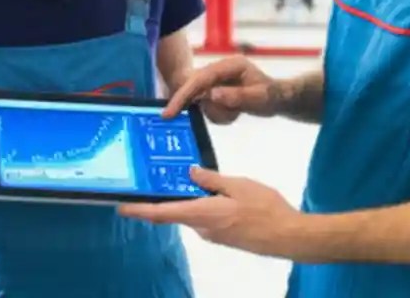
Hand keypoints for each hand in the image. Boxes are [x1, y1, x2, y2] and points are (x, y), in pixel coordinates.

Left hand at [118, 167, 303, 257]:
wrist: (289, 236)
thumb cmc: (264, 208)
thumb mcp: (238, 185)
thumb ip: (212, 179)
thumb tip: (190, 172)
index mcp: (202, 213)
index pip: (162, 213)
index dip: (139, 210)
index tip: (120, 206)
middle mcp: (202, 227)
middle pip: (173, 213)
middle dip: (160, 200)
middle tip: (148, 179)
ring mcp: (213, 234)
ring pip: (189, 214)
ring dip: (181, 200)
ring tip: (176, 177)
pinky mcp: (223, 235)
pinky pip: (203, 218)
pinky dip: (197, 205)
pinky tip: (204, 191)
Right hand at [163, 56, 277, 123]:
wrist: (279, 99)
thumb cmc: (272, 96)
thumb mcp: (259, 98)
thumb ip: (237, 96)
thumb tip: (211, 94)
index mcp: (230, 65)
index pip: (202, 78)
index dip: (185, 93)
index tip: (171, 110)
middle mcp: (221, 69)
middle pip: (195, 85)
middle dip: (189, 102)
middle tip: (170, 117)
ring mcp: (218, 79)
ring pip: (202, 99)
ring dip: (215, 112)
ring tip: (235, 113)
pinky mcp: (217, 89)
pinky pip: (208, 105)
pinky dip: (218, 114)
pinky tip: (234, 113)